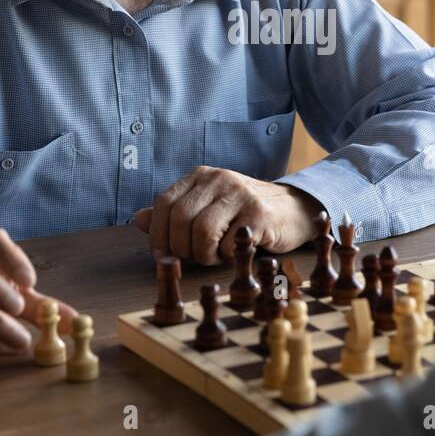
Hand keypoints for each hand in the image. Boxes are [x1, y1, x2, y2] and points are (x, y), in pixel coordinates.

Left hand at [133, 167, 322, 264]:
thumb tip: (138, 220)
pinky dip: (226, 256)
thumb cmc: (246, 214)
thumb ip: (174, 214)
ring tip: (215, 257)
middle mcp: (218, 179)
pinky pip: (229, 243)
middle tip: (195, 259)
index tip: (165, 255)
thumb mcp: (207, 208)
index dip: (158, 235)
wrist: (296, 210)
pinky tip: (234, 253)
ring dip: (203, 254)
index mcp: (201, 176)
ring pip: (202, 232)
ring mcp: (240, 193)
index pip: (164, 203)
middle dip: (181, 249)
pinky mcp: (259, 213)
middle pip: (180, 219)